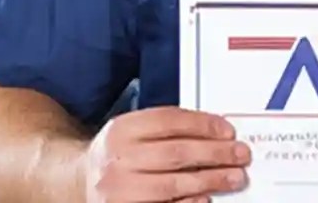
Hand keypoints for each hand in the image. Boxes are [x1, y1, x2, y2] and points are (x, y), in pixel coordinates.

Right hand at [83, 106, 250, 201]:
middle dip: (215, 154)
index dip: (204, 125)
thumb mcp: (132, 132)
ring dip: (210, 180)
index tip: (228, 131)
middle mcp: (117, 159)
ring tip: (234, 177)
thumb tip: (215, 133)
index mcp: (122, 130)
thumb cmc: (116, 155)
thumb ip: (165, 129)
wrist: (77, 181)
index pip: (170, 121)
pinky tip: (206, 199)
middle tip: (241, 154)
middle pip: (176, 152)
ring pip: (173, 183)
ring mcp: (118, 189)